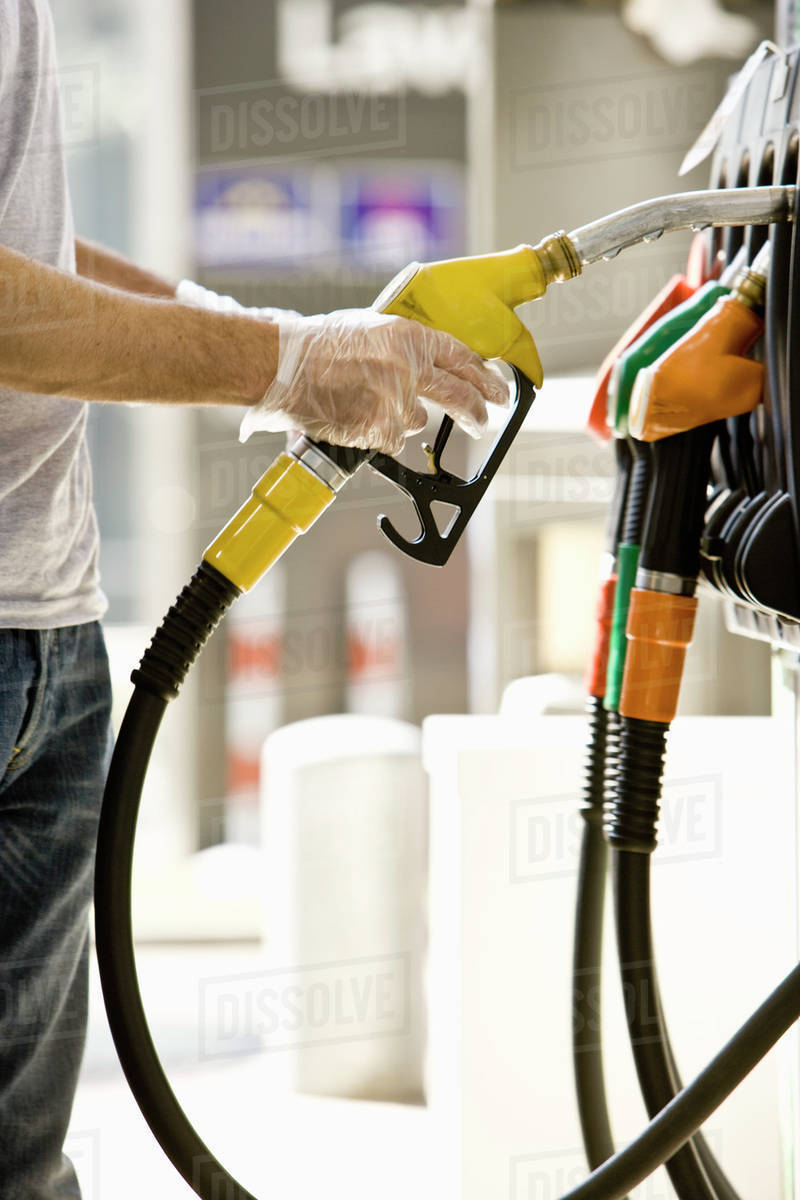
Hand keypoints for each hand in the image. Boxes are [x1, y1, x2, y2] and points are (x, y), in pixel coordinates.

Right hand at [239, 307, 509, 454]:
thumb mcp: (370, 329)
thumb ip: (404, 346)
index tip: (498, 390)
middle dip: (477, 413)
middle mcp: (411, 368)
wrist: (283, 368)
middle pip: (461, 397)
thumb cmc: (318, 346)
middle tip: (484, 422)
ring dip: (398, 417)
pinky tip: (353, 417)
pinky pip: (390, 439)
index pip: (464, 358)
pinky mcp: (381, 430)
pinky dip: (375, 434)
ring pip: (416, 420)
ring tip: (365, 402)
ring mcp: (397, 401)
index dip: (486, 377)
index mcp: (411, 337)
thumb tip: (430, 363)